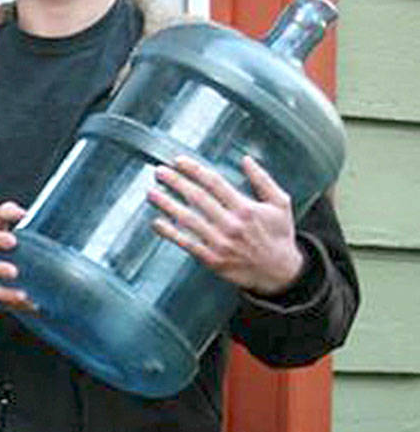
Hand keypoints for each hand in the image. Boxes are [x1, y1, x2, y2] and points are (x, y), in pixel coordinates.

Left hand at [149, 154, 305, 294]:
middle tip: (158, 172)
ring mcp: (220, 242)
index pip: (214, 183)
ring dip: (167, 205)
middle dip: (176, 183)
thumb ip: (263, 180)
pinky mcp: (212, 259)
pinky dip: (170, 233)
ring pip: (188, 220)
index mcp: (246, 208)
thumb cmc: (279, 234)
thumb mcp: (280, 203)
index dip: (194, 170)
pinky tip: (156, 223)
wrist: (280, 272)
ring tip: (151, 193)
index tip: (177, 161)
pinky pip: (187, 243)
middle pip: (197, 198)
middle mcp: (231, 224)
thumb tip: (246, 159)